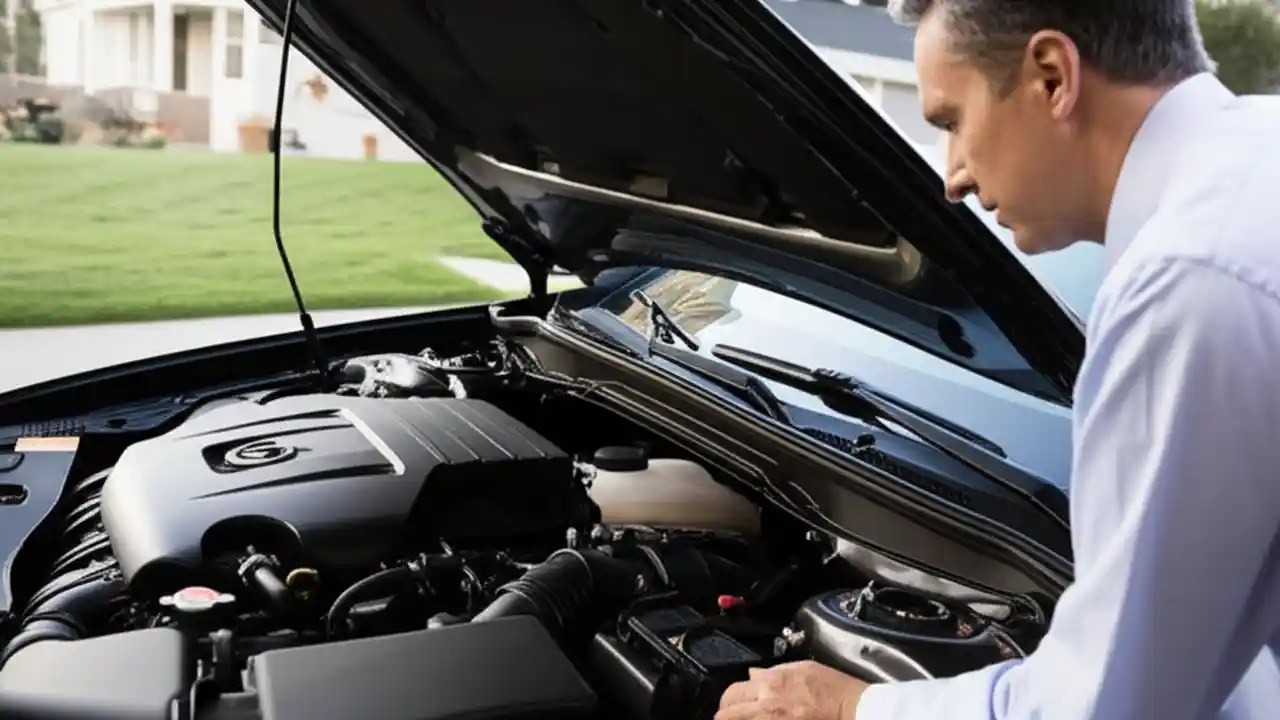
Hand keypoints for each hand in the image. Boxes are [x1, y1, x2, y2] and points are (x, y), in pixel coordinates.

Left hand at [716, 661, 870, 719]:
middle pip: (727, 713)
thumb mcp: (803, 668)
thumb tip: (753, 675)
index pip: (733, 691)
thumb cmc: (831, 687)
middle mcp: (766, 705)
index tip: (730, 705)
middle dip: (724, 714)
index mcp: (770, 683)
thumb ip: (774, 672)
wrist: (853, 709)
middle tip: (726, 717)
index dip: (729, 700)